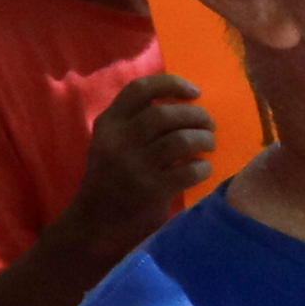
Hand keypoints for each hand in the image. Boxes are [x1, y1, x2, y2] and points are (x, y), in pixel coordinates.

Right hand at [67, 71, 214, 240]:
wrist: (95, 221)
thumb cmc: (110, 178)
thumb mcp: (110, 143)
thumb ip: (133, 123)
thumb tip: (182, 106)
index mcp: (109, 124)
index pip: (140, 89)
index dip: (171, 84)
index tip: (194, 92)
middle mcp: (119, 140)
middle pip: (165, 114)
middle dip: (195, 115)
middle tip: (208, 124)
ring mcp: (134, 166)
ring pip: (180, 140)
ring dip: (203, 139)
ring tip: (209, 144)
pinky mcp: (151, 190)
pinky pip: (188, 171)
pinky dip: (202, 168)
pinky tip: (202, 169)